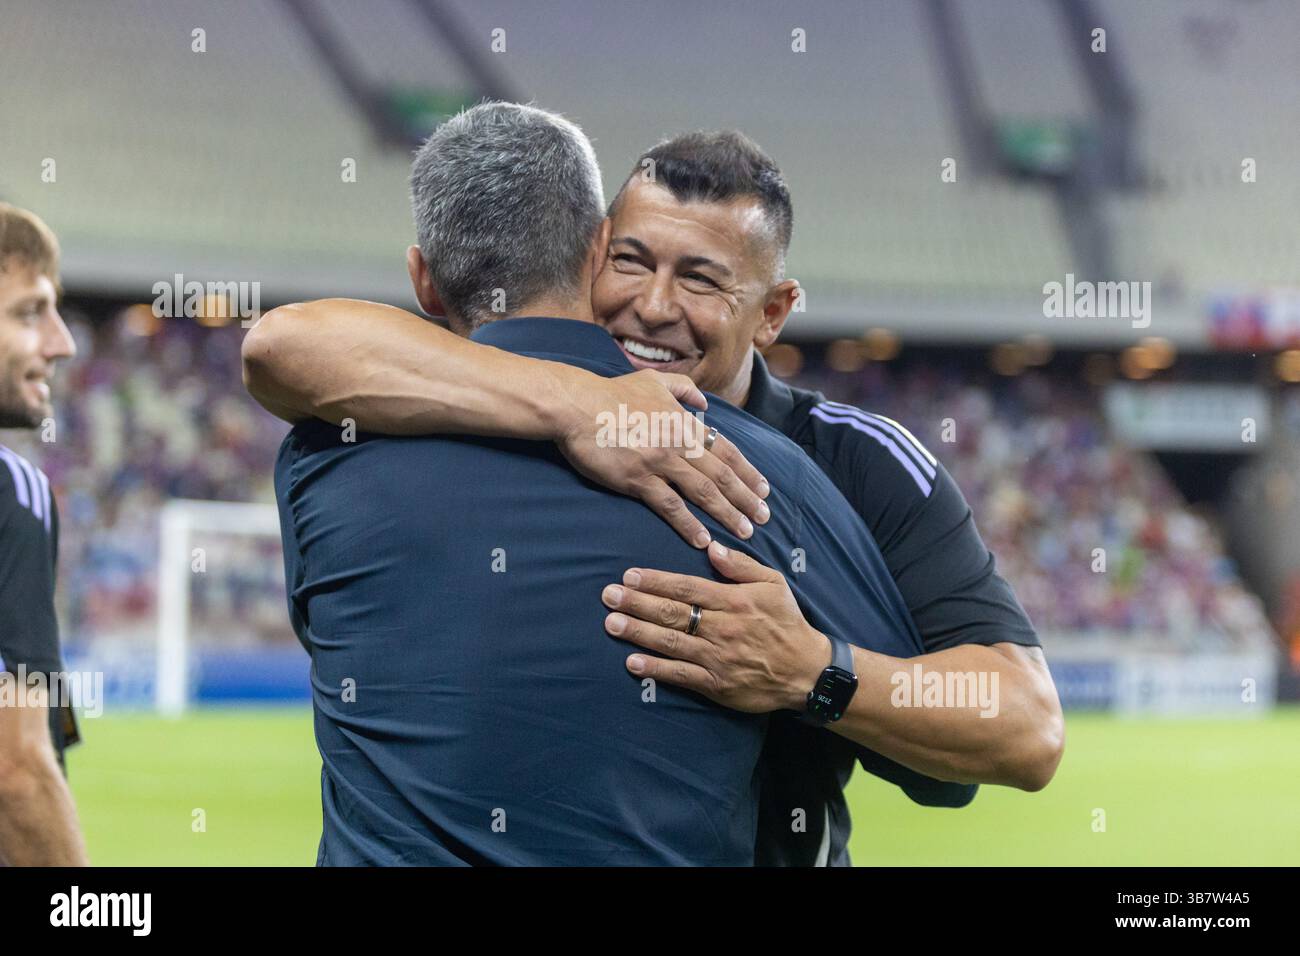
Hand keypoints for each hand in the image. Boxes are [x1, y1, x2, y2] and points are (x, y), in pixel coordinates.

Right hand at [554, 368, 769, 546]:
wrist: (577, 406)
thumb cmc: (612, 394)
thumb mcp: (653, 381)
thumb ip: (683, 389)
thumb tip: (704, 403)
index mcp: (684, 422)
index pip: (726, 451)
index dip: (748, 472)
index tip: (765, 489)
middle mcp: (679, 443)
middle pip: (722, 475)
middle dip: (746, 498)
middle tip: (765, 518)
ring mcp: (660, 462)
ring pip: (703, 492)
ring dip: (727, 514)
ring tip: (745, 532)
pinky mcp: (637, 480)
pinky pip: (670, 506)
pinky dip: (689, 524)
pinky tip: (703, 539)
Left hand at [601, 542, 830, 711]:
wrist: (807, 671)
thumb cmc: (787, 622)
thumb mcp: (773, 583)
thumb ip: (741, 565)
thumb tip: (711, 547)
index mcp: (733, 601)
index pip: (686, 587)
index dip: (655, 581)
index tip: (629, 575)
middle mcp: (721, 628)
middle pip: (672, 613)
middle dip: (637, 603)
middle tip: (609, 595)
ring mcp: (717, 658)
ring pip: (671, 642)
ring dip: (638, 632)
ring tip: (611, 623)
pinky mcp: (717, 685)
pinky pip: (681, 675)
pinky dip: (656, 669)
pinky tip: (633, 662)